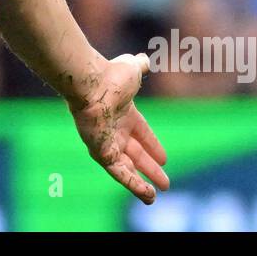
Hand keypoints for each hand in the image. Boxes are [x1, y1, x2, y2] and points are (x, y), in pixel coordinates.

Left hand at [70, 53, 169, 203]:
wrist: (91, 83)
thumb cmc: (112, 75)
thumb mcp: (132, 69)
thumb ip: (139, 66)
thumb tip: (145, 59)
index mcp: (124, 113)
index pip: (142, 133)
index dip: (153, 145)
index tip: (164, 158)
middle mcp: (114, 129)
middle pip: (136, 153)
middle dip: (149, 167)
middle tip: (165, 181)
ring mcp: (106, 142)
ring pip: (126, 168)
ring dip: (140, 183)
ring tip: (154, 196)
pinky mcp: (101, 152)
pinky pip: (119, 173)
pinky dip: (133, 185)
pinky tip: (148, 195)